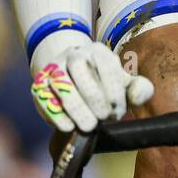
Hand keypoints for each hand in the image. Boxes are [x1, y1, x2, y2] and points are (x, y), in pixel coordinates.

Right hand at [30, 42, 153, 133]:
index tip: (118, 112)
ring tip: (89, 126)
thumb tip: (137, 96)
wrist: (71, 76)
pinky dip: (57, 115)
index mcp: (97, 51)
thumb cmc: (103, 82)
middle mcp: (73, 54)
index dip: (114, 92)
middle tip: (104, 119)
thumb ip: (138, 88)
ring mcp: (53, 68)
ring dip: (78, 109)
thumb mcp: (123, 82)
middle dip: (96, 100)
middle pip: (82, 74)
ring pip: (62, 86)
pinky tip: (70, 126)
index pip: (107, 67)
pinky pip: (45, 99)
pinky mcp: (38, 85)